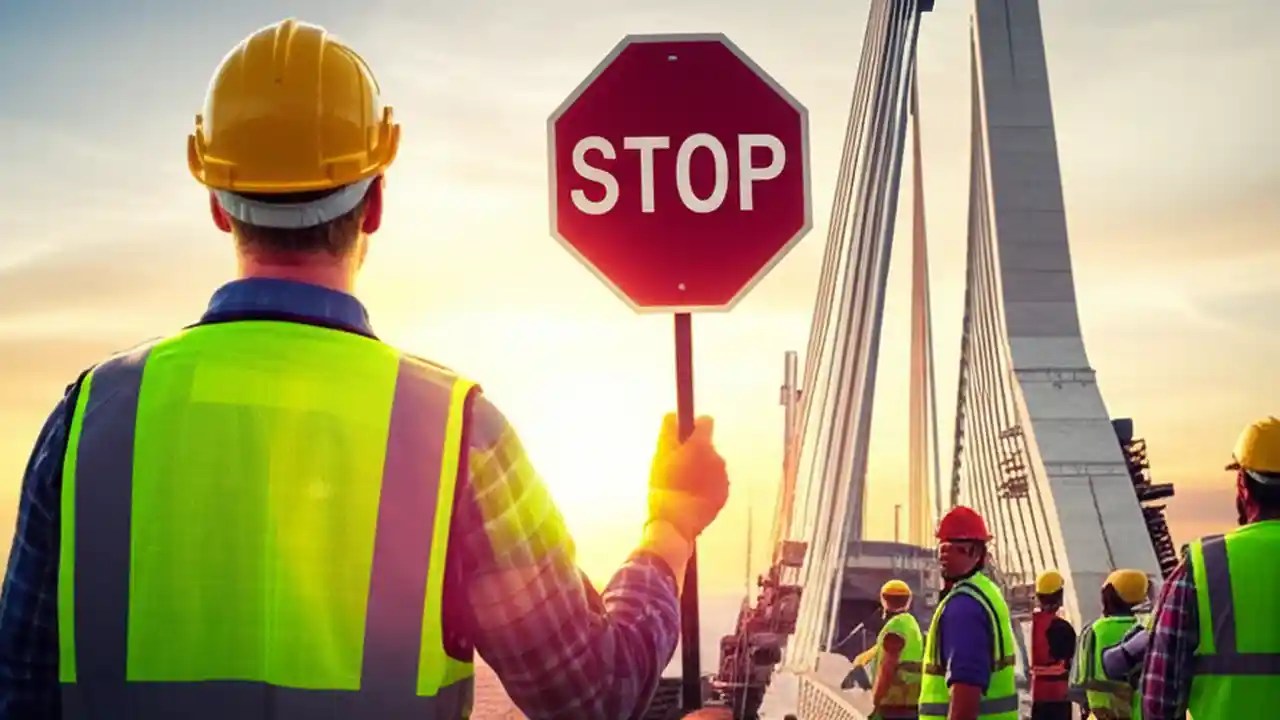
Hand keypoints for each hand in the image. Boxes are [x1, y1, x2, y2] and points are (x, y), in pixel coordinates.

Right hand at [646, 412, 728, 541]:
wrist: (676, 520)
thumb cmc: (664, 486)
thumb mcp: (659, 455)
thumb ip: (668, 431)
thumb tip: (673, 415)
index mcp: (702, 445)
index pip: (706, 422)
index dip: (694, 426)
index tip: (684, 435)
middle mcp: (717, 458)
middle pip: (707, 447)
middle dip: (695, 453)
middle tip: (677, 468)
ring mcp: (723, 477)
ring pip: (711, 466)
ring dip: (700, 471)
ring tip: (682, 485)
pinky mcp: (724, 494)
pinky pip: (715, 483)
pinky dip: (706, 486)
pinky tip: (691, 495)